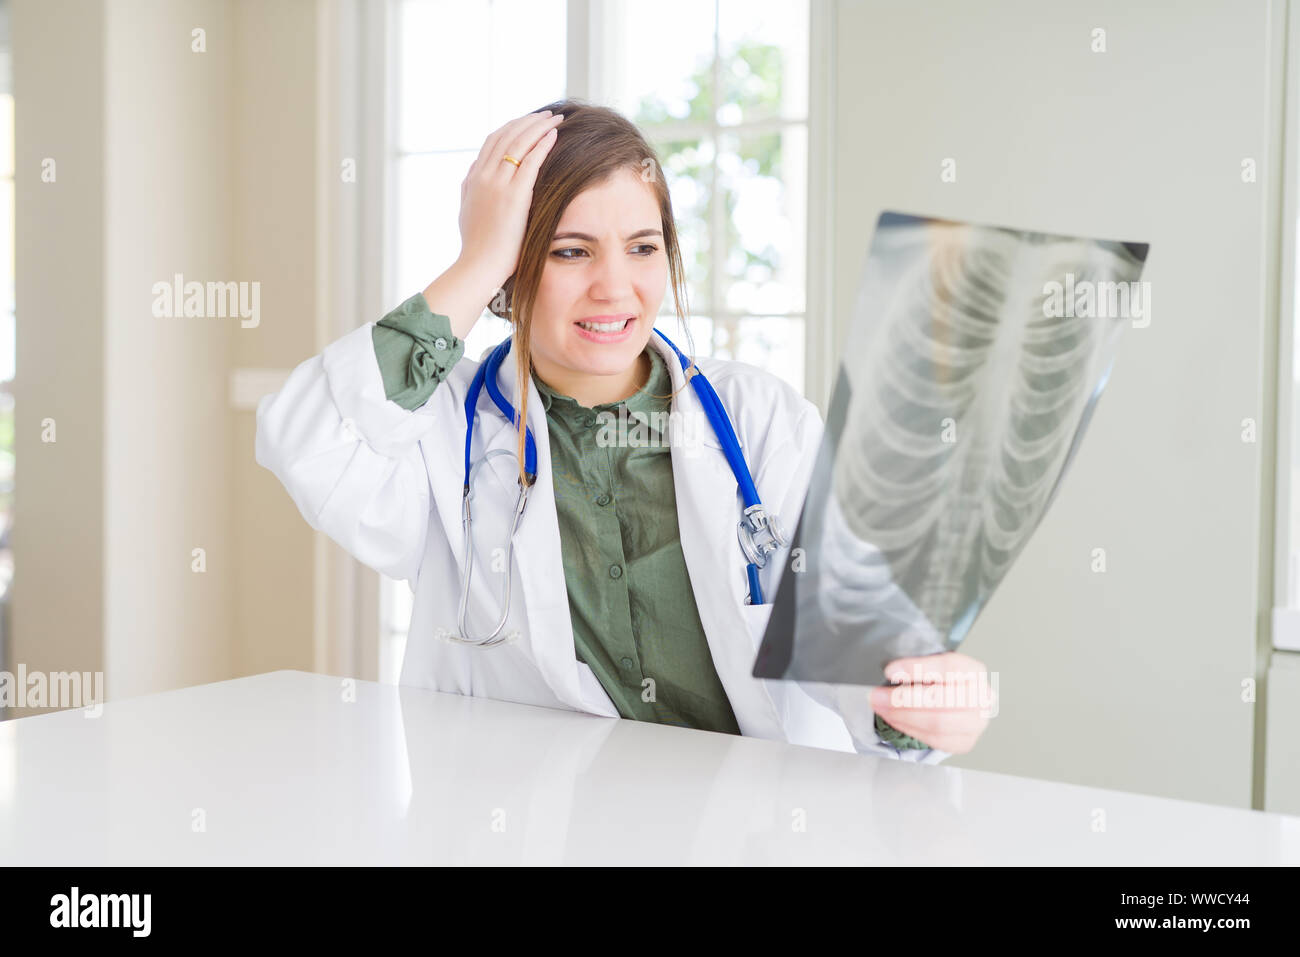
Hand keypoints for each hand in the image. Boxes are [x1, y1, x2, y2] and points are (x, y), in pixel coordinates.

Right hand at [456, 109, 564, 292]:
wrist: (479, 266)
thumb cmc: (477, 246)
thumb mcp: (467, 210)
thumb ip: (470, 189)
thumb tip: (472, 173)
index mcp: (473, 178)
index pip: (493, 141)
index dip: (512, 127)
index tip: (529, 122)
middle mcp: (483, 176)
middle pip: (507, 136)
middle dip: (529, 121)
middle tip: (548, 114)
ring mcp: (497, 184)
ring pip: (519, 143)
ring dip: (539, 127)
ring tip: (556, 118)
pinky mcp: (514, 195)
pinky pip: (530, 161)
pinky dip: (542, 144)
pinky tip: (554, 135)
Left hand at [870, 652, 995, 753]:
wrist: (952, 701)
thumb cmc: (940, 680)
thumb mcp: (931, 666)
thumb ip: (916, 666)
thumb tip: (889, 670)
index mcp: (974, 671)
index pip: (949, 667)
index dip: (918, 668)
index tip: (890, 670)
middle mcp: (981, 697)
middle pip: (942, 699)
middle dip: (903, 698)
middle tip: (877, 695)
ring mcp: (976, 723)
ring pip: (938, 723)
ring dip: (903, 716)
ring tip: (881, 707)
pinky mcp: (965, 742)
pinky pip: (934, 739)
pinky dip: (909, 729)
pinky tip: (894, 720)